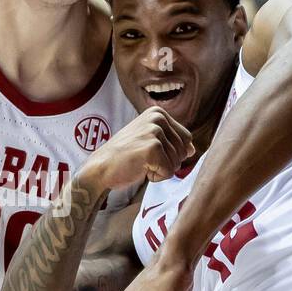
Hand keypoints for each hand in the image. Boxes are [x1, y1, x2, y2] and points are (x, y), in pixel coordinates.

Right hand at [79, 106, 193, 192]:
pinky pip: (169, 172)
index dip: (170, 153)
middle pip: (184, 151)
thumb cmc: (123, 157)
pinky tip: (139, 169)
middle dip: (166, 162)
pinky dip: (156, 177)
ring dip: (160, 170)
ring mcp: (155, 131)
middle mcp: (158, 118)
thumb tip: (192, 149)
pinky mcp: (153, 148)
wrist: (99, 169)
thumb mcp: (148, 140)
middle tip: (142, 159)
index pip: (186, 138)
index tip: (147, 151)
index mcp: (158, 112)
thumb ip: (171, 141)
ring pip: (177, 163)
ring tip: (139, 163)